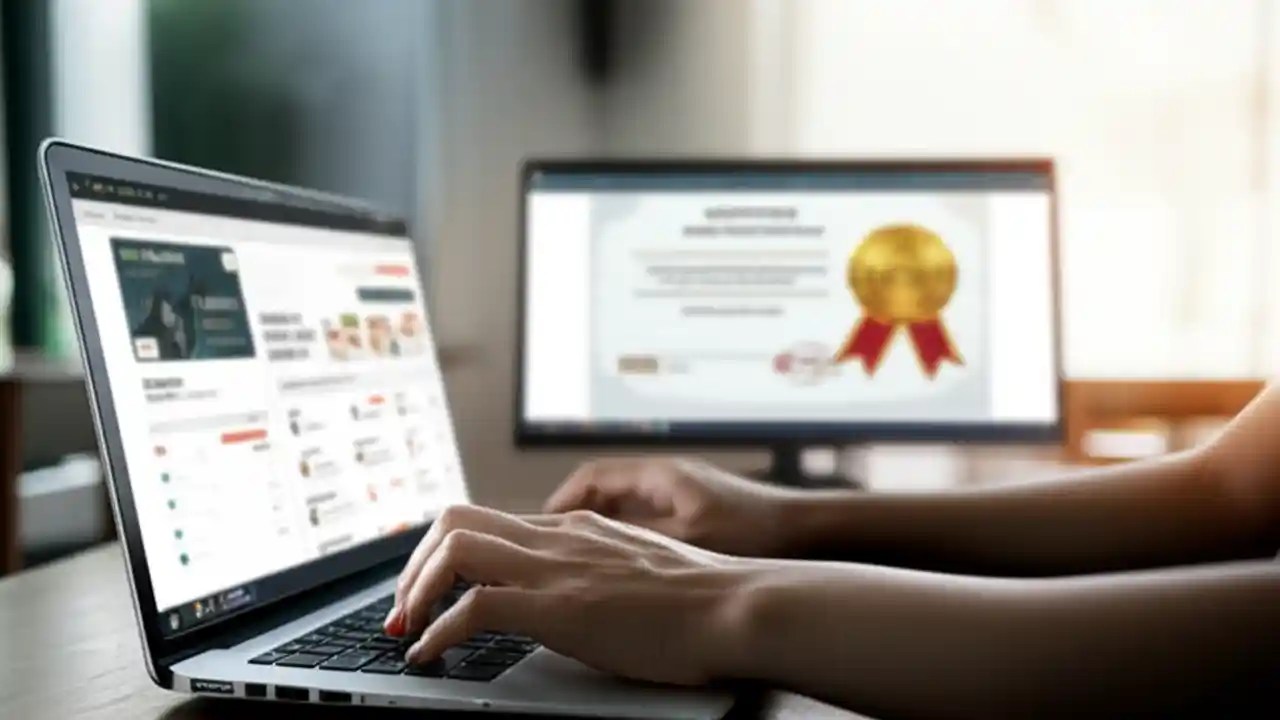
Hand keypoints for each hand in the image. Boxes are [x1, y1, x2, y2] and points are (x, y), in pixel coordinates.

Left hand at [382, 504, 758, 684]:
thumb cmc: (702, 600)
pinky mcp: (557, 606)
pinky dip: (437, 631)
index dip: (447, 552)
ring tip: (407, 628)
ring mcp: (555, 567)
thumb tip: (577, 595)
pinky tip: (431, 654)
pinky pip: (473, 605)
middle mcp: (557, 536)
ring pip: (453, 546)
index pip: (490, 519)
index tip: (431, 588)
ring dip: (414, 589)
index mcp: (575, 527)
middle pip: (455, 518)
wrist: (735, 606)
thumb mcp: (637, 568)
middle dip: (415, 563)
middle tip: (404, 607)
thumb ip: (598, 568)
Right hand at [544, 457, 803, 556]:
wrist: (812, 531)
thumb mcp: (689, 540)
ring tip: (579, 564)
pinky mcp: (699, 518)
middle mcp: (668, 480)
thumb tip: (589, 550)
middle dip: (573, 519)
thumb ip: (637, 543)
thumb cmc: (757, 530)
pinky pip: (648, 525)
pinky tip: (625, 573)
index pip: (590, 477)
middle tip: (551, 550)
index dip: (559, 502)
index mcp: (660, 475)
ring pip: (626, 511)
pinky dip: (628, 543)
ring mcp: (684, 498)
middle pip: (603, 493)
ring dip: (601, 532)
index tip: (539, 528)